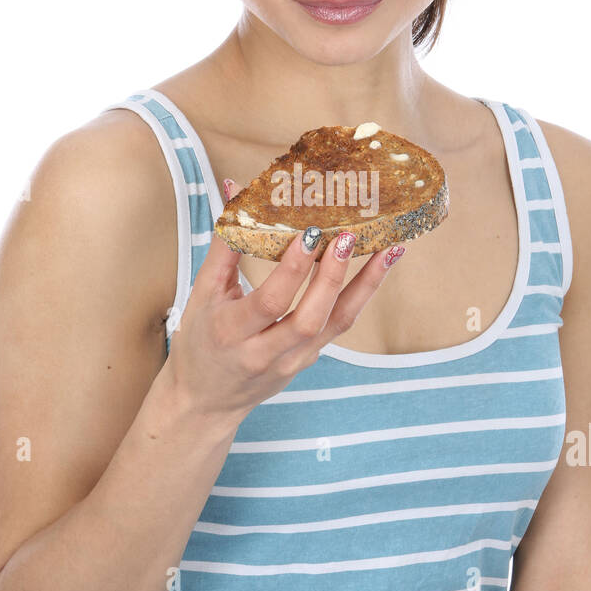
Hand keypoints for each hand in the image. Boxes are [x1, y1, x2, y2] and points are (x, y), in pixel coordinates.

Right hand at [163, 179, 404, 422]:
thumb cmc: (201, 340)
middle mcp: (265, 352)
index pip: (270, 301)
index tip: (310, 233)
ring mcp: (292, 360)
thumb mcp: (202, 293)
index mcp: (231, 332)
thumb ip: (224, 243)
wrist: (206, 400)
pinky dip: (362, 294)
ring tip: (388, 249)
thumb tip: (236, 190)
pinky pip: (340, 325)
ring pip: (335, 323)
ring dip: (365, 285)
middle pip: (309, 318)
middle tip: (350, 236)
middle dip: (332, 276)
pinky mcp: (309, 360)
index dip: (293, 268)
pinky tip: (380, 265)